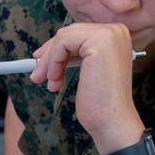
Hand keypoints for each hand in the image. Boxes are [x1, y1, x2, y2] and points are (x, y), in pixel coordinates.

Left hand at [28, 22, 144, 153]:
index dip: (57, 46)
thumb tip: (46, 50)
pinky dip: (53, 62)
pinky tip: (55, 80)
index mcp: (117, 37)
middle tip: (37, 74)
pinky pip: (62, 43)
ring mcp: (109, 34)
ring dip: (50, 61)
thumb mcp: (89, 71)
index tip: (41, 60)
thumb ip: (77, 54)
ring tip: (50, 83)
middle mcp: (116, 31)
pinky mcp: (99, 41)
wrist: (112, 122)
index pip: (79, 33)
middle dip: (50, 54)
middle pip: (70, 32)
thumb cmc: (101, 104)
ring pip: (63, 37)